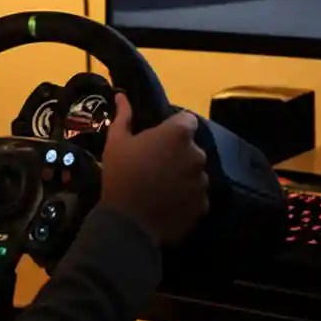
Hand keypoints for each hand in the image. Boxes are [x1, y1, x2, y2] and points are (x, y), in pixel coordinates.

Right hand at [99, 93, 208, 245]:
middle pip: (191, 147)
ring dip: (184, 175)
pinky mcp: (204, 204)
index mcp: (178, 134)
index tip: (159, 140)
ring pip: (195, 172)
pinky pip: (197, 195)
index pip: (187, 120)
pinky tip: (168, 204)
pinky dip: (187, 197)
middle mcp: (196, 154)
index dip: (174, 128)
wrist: (127, 224)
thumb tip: (122, 95)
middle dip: (178, 153)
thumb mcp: (116, 142)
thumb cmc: (120, 176)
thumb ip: (124, 116)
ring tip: (162, 188)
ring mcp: (202, 180)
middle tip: (156, 166)